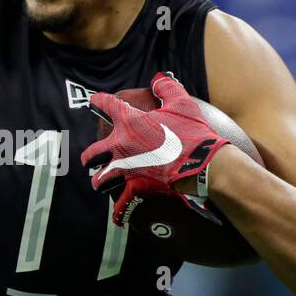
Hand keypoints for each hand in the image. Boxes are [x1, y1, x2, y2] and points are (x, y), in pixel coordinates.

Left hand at [80, 71, 229, 224]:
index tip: (94, 101)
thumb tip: (158, 78)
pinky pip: (121, 204)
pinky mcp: (136, 187)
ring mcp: (126, 169)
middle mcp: (121, 146)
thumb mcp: (182, 103)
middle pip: (93, 152)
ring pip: (101, 179)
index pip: (107, 106)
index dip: (99, 102)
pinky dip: (119, 212)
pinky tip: (117, 217)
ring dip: (100, 180)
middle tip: (92, 157)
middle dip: (90, 156)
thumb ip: (166, 88)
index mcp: (129, 122)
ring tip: (101, 182)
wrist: (204, 163)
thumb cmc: (193, 132)